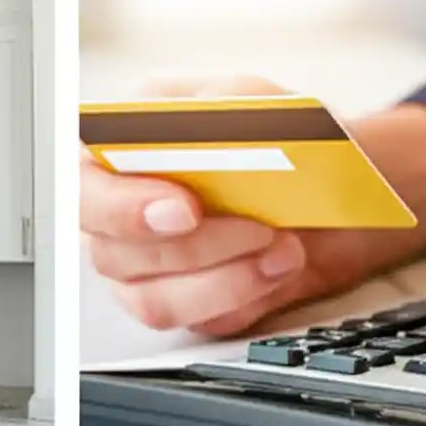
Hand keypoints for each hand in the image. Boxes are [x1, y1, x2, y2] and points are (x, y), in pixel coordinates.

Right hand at [81, 75, 401, 335]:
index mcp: (123, 150)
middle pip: (111, 254)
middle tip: (257, 230)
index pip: (85, 187)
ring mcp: (149, 267)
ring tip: (284, 249)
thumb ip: (231, 108)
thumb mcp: (266, 103)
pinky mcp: (187, 306)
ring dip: (223, 281)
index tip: (184, 210)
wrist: (341, 195)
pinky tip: (283, 269)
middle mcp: (123, 214)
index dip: (121, 207)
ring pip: (152, 300)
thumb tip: (207, 125)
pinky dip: (246, 298)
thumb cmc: (291, 140)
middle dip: (190, 249)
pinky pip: (198, 322)